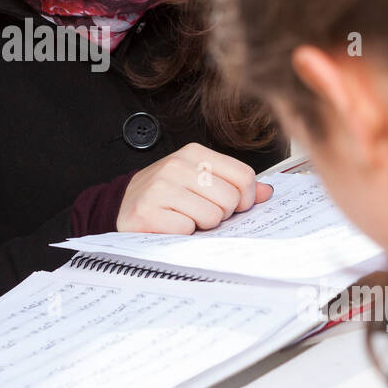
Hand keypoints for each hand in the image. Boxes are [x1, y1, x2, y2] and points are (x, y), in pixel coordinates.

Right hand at [117, 142, 273, 232]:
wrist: (120, 205)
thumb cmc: (165, 194)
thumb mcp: (198, 180)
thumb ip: (233, 184)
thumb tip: (267, 192)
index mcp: (194, 153)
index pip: (243, 176)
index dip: (245, 198)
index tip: (234, 206)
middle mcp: (176, 165)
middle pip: (230, 199)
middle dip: (221, 214)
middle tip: (201, 212)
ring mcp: (160, 188)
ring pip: (211, 217)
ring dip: (201, 225)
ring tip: (185, 218)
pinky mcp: (148, 212)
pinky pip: (187, 230)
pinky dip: (183, 234)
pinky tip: (170, 225)